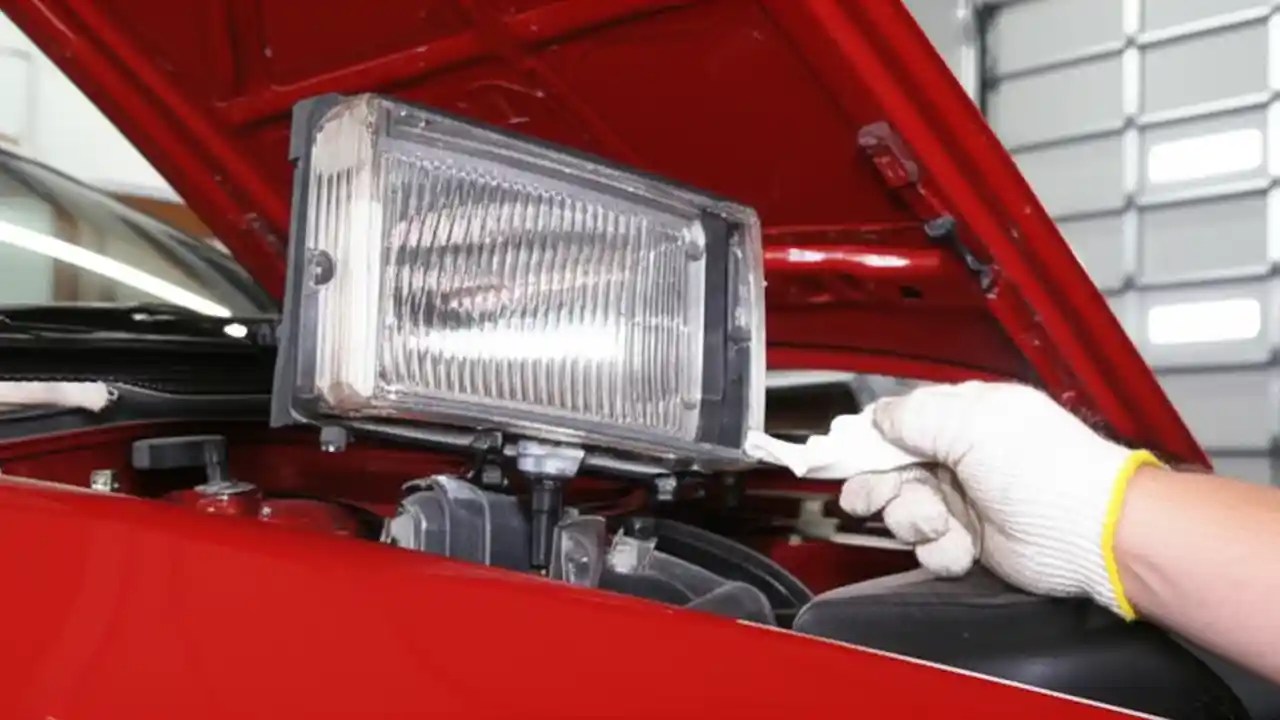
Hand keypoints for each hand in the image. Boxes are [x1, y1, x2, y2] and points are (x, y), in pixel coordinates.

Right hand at [841, 381, 1160, 618]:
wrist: (1089, 533)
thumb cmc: (1045, 469)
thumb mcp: (971, 423)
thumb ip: (913, 416)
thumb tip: (877, 416)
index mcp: (963, 416)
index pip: (898, 422)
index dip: (867, 441)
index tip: (844, 454)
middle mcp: (961, 455)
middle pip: (890, 470)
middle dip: (880, 487)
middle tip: (873, 498)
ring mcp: (965, 499)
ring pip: (905, 511)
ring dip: (915, 520)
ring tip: (939, 522)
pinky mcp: (972, 540)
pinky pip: (931, 547)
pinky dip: (943, 549)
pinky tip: (963, 544)